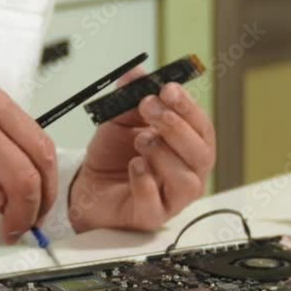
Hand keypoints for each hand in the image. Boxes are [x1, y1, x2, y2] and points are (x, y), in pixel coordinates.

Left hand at [69, 70, 215, 231]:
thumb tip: (136, 74)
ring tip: (140, 141)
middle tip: (150, 109)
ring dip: (164, 155)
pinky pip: (157, 204)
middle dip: (177, 128)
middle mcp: (187, 172)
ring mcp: (172, 198)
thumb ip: (130, 98)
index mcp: (187, 146)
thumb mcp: (119, 119)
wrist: (87, 185)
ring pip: (187, 181)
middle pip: (202, 154)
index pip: (201, 126)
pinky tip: (134, 166)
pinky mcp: (150, 216)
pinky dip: (145, 181)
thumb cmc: (113, 155)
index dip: (188, 107)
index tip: (168, 90)